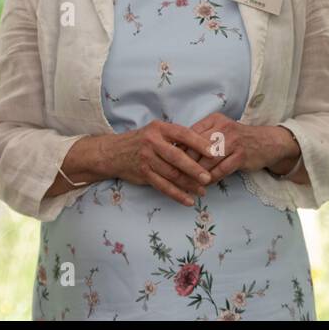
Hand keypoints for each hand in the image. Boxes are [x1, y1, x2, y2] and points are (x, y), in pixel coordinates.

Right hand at [100, 121, 214, 205]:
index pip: (183, 134)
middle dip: (194, 168)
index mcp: (160, 128)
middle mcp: (152, 142)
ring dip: (188, 184)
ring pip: (171, 174)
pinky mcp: (144, 174)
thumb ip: (176, 138)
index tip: (214, 152)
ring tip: (202, 191)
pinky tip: (188, 200)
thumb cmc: (143, 141)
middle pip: (177, 157)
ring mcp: (147, 158)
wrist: (114, 152)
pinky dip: (177, 194)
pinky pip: (163, 186)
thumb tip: (205, 146)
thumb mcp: (157, 131)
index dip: (199, 143)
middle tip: (208, 178)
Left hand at [181, 113, 296, 182]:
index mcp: (214, 120)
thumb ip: (201, 137)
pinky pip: (220, 170)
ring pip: (207, 161)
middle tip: (173, 177)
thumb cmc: (238, 138)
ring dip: (196, 175)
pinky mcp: (240, 156)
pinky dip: (211, 179)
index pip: (189, 135)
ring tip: (187, 184)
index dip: (178, 150)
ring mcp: (233, 141)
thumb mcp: (220, 130)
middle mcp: (222, 128)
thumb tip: (176, 151)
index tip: (168, 162)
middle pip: (196, 148)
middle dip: (184, 165)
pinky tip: (205, 185)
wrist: (267, 142)